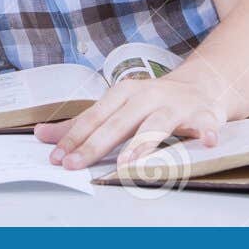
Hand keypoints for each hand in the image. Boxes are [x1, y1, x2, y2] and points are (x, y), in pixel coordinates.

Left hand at [34, 76, 225, 170]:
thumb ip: (82, 124)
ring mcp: (176, 105)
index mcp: (124, 93)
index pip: (94, 117)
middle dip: (96, 144)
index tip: (57, 157)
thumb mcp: (117, 108)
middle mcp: (148, 96)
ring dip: (142, 142)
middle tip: (76, 163)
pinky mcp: (204, 114)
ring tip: (127, 161)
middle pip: (119, 122)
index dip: (74, 137)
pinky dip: (206, 132)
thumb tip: (41, 135)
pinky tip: (207, 142)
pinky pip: (205, 124)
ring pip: (157, 123)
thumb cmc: (153, 102)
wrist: (203, 85)